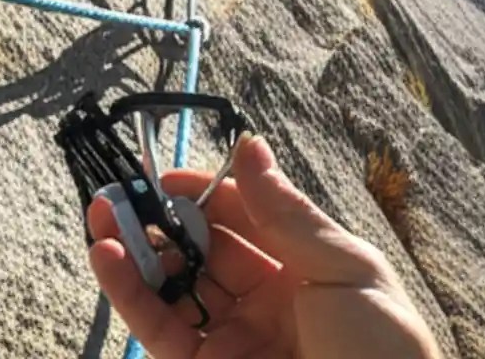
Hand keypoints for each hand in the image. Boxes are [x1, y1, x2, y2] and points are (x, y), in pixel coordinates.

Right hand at [88, 135, 440, 358]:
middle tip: (121, 194)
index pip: (244, 217)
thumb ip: (288, 214)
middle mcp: (264, 300)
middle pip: (200, 249)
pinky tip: (106, 255)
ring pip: (171, 286)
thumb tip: (250, 146)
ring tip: (101, 217)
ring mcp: (232, 338)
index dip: (204, 193)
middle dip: (160, 219)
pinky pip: (158, 326)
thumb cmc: (383, 351)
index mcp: (304, 268)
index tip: (166, 176)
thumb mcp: (348, 272)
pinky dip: (127, 292)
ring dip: (133, 250)